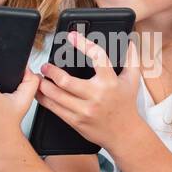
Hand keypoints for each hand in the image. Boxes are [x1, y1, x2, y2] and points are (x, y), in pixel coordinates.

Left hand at [36, 30, 144, 151]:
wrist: (125, 134)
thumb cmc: (126, 105)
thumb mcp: (132, 81)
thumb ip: (131, 59)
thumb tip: (130, 42)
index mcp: (110, 82)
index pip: (97, 57)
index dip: (83, 44)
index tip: (72, 36)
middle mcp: (96, 96)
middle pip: (66, 81)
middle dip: (51, 71)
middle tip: (45, 66)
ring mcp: (84, 110)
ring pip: (56, 95)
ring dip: (43, 85)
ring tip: (39, 78)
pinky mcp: (76, 121)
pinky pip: (55, 109)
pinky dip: (44, 99)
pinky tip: (40, 93)